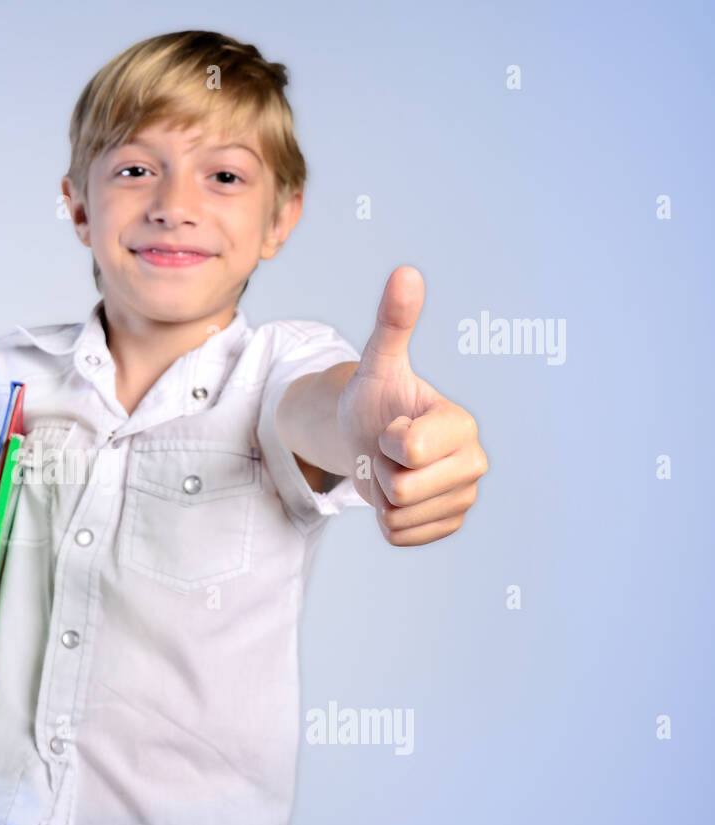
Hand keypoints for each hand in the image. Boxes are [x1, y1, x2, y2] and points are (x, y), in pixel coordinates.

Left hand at [336, 266, 487, 545]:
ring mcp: (463, 497)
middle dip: (380, 472)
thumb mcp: (377, 364)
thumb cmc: (374, 399)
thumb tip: (406, 272)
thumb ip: (393, 323)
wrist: (366, 438)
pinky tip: (395, 496)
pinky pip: (401, 536)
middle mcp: (474, 462)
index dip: (385, 439)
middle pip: (402, 489)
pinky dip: (387, 521)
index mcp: (462, 424)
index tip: (392, 425)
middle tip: (386, 452)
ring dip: (382, 497)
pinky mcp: (447, 525)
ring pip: (400, 515)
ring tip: (390, 470)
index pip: (406, 450)